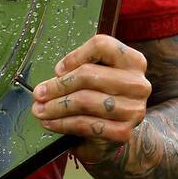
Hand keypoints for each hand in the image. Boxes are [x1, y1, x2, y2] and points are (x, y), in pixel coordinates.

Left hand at [30, 33, 150, 164]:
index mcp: (133, 61)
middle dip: (58, 85)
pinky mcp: (123, 132)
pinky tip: (51, 122)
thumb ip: (79, 68)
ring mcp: (133, 109)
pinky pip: (85, 124)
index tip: (58, 70)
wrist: (116, 132)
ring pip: (84, 101)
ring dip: (56, 106)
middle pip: (89, 74)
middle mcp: (138, 84)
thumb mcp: (96, 75)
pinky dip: (62, 123)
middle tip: (39, 93)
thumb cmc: (101, 97)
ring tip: (39, 109)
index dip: (76, 55)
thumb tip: (52, 80)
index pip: (102, 46)